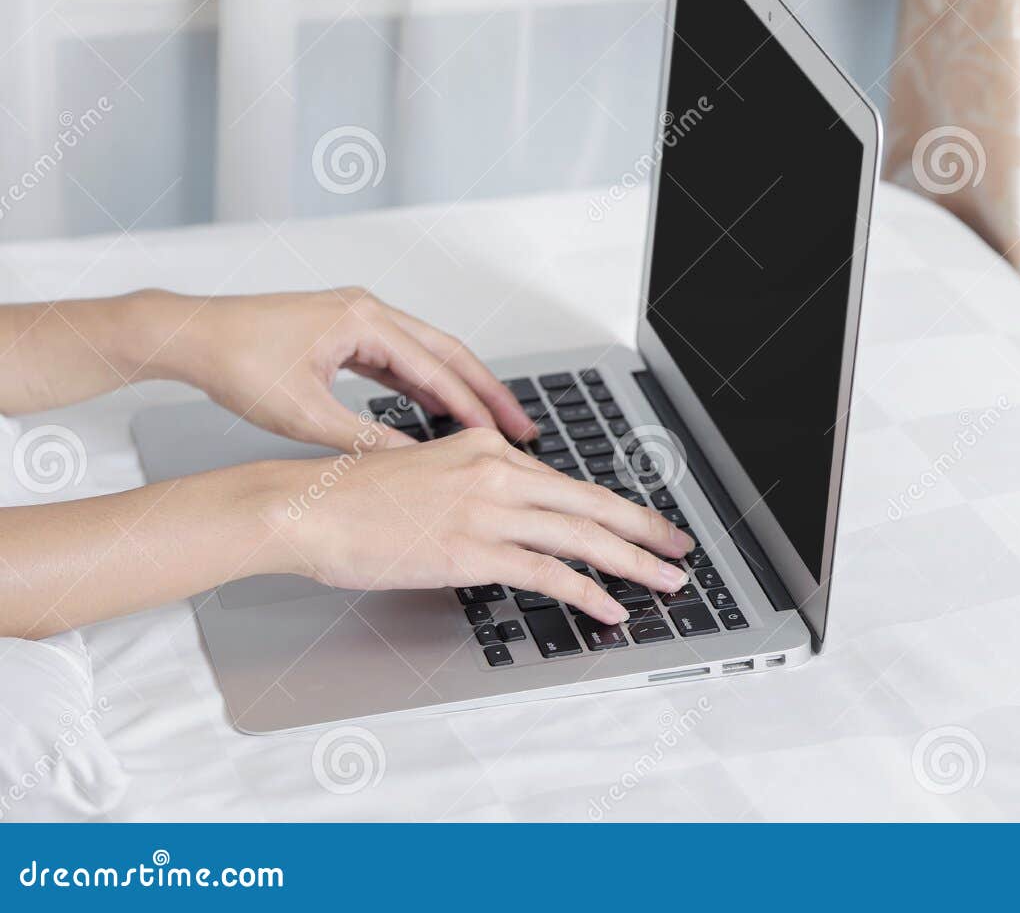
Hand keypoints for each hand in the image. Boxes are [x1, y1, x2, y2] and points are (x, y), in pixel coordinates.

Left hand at [149, 287, 534, 452]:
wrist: (190, 336)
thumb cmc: (235, 363)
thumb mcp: (303, 414)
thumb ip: (364, 439)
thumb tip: (410, 462)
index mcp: (363, 320)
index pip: (435, 368)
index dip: (472, 407)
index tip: (502, 436)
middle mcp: (368, 311)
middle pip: (447, 353)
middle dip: (486, 392)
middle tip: (522, 424)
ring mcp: (358, 318)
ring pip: (426, 355)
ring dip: (459, 388)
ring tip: (491, 421)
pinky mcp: (345, 331)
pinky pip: (399, 358)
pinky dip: (425, 384)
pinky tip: (440, 409)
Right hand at [269, 428, 693, 623]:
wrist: (306, 507)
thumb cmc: (351, 499)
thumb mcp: (426, 475)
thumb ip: (473, 488)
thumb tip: (508, 516)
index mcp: (486, 447)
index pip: (568, 482)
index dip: (615, 507)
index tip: (644, 523)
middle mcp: (496, 470)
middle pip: (593, 503)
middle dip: (646, 529)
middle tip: (680, 548)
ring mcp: (488, 509)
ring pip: (584, 537)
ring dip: (634, 562)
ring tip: (666, 581)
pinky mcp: (474, 549)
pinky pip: (550, 572)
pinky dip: (588, 591)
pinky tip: (610, 606)